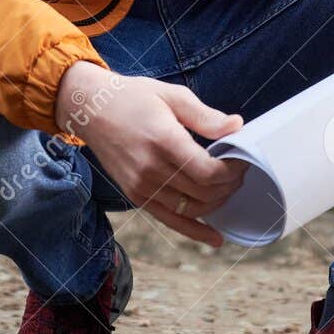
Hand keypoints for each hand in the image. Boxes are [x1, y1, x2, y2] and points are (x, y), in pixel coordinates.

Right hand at [55, 62, 245, 245]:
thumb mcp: (172, 95)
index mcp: (163, 140)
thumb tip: (237, 126)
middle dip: (229, 185)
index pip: (208, 171)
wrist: (91, 109)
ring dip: (217, 203)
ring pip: (192, 209)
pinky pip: (170, 220)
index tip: (242, 159)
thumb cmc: (133, 97)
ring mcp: (141, 186)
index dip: (232, 170)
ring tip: (228, 188)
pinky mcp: (136, 196)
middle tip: (240, 170)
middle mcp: (151, 169)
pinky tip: (214, 238)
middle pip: (204, 192)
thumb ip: (205, 116)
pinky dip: (195, 231)